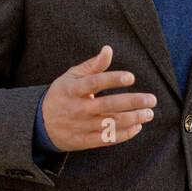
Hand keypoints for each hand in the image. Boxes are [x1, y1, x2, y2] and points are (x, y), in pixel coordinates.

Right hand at [40, 45, 155, 149]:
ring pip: (110, 124)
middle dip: (132, 102)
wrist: (40, 124)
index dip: (113, 79)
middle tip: (151, 99)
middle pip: (107, 105)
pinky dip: (124, 134)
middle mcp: (77, 108)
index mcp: (72, 89)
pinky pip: (107, 139)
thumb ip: (92, 65)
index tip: (131, 77)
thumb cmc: (62, 94)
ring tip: (149, 113)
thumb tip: (108, 49)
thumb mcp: (71, 76)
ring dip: (133, 119)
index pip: (94, 83)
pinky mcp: (84, 141)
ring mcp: (80, 126)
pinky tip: (137, 126)